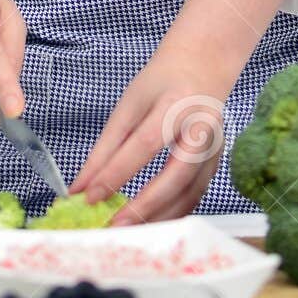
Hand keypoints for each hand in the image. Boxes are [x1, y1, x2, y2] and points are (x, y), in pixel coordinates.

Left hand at [70, 0, 285, 223]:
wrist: (204, 66)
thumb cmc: (162, 82)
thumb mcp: (129, 104)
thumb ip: (106, 146)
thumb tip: (81, 186)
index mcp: (175, 105)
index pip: (144, 144)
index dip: (116, 173)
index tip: (89, 197)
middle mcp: (202, 129)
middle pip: (175, 175)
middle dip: (144, 206)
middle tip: (113, 226)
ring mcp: (215, 149)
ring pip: (189, 193)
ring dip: (158, 218)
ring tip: (127, 231)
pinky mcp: (216, 164)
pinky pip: (194, 196)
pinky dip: (172, 214)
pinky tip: (150, 224)